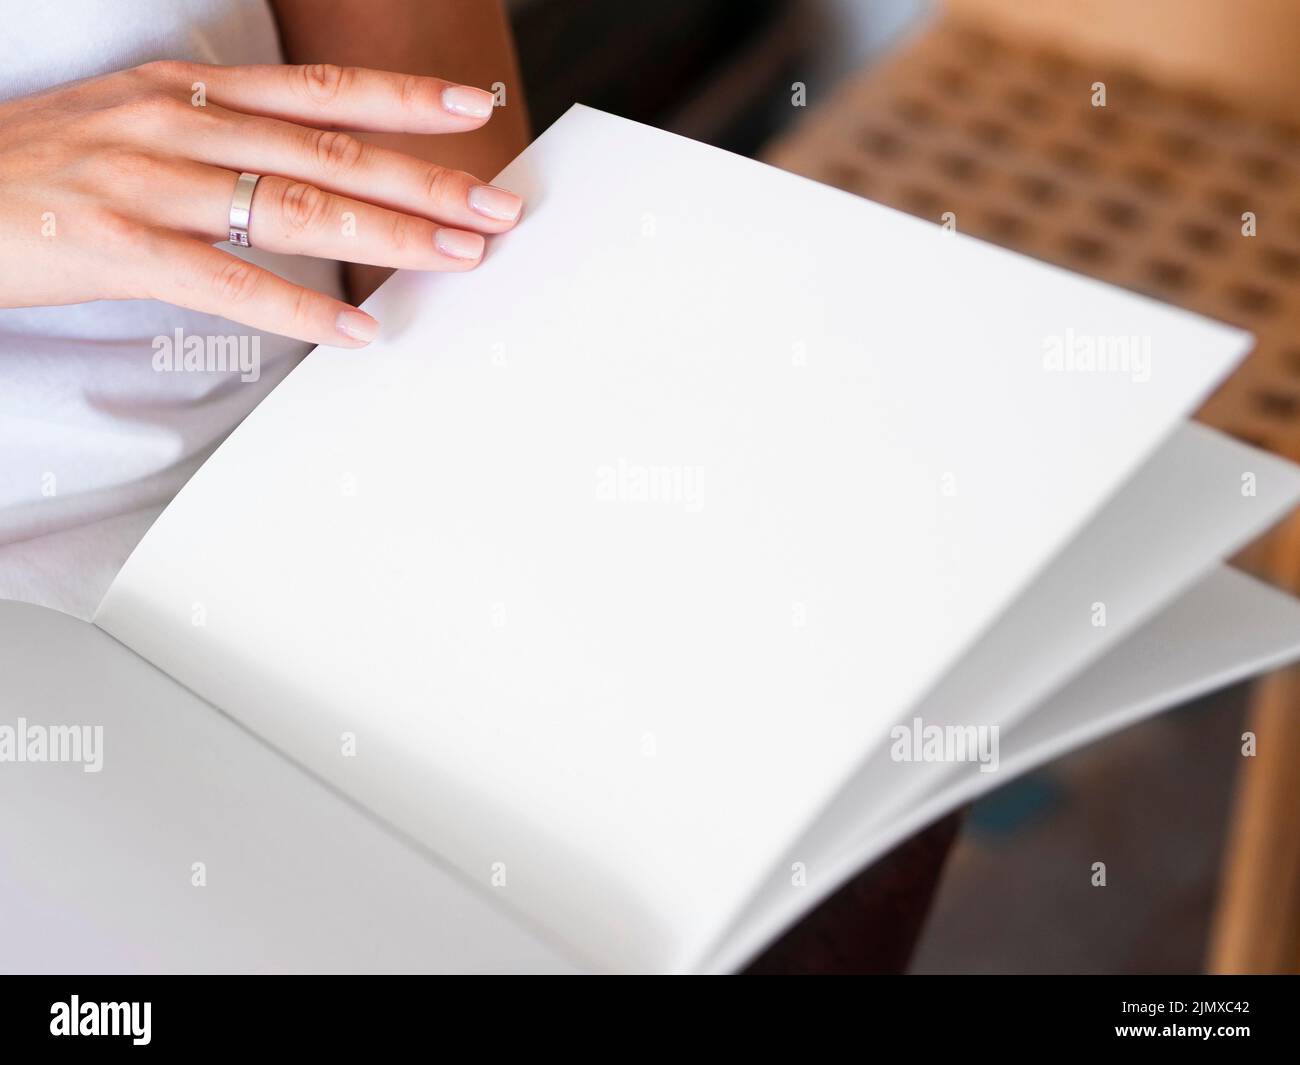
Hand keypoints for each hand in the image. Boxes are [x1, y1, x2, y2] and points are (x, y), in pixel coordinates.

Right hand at [0, 62, 524, 345]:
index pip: (318, 89)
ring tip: (457, 258)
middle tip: (495, 208)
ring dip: (387, 237)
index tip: (473, 111)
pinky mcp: (116, 245)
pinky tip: (356, 335)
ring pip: (293, 206)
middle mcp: (178, 122)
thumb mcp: (141, 122)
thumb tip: (316, 170)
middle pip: (328, 149)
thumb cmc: (47, 167)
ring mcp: (147, 181)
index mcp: (188, 89)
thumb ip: (226, 138)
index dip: (402, 99)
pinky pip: (225, 282)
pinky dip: (298, 312)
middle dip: (424, 180)